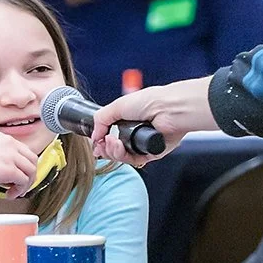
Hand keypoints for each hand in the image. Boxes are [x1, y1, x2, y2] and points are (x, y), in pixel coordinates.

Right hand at [0, 131, 36, 199]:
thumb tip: (4, 170)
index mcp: (1, 137)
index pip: (23, 150)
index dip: (22, 164)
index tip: (17, 174)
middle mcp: (9, 143)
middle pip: (32, 159)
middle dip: (28, 174)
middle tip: (20, 185)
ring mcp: (11, 155)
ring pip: (31, 170)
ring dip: (25, 184)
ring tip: (14, 192)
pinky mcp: (10, 169)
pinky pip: (25, 181)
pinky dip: (20, 190)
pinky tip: (9, 194)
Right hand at [91, 77, 216, 166]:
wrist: (168, 109)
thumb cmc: (150, 101)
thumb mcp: (117, 105)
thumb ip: (100, 119)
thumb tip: (94, 135)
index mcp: (128, 120)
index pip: (110, 135)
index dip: (101, 140)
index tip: (95, 142)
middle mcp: (135, 132)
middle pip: (114, 148)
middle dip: (105, 147)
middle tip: (102, 143)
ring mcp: (143, 144)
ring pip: (122, 156)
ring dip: (112, 151)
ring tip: (112, 142)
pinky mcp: (151, 154)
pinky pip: (134, 161)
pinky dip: (124, 156)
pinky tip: (119, 147)